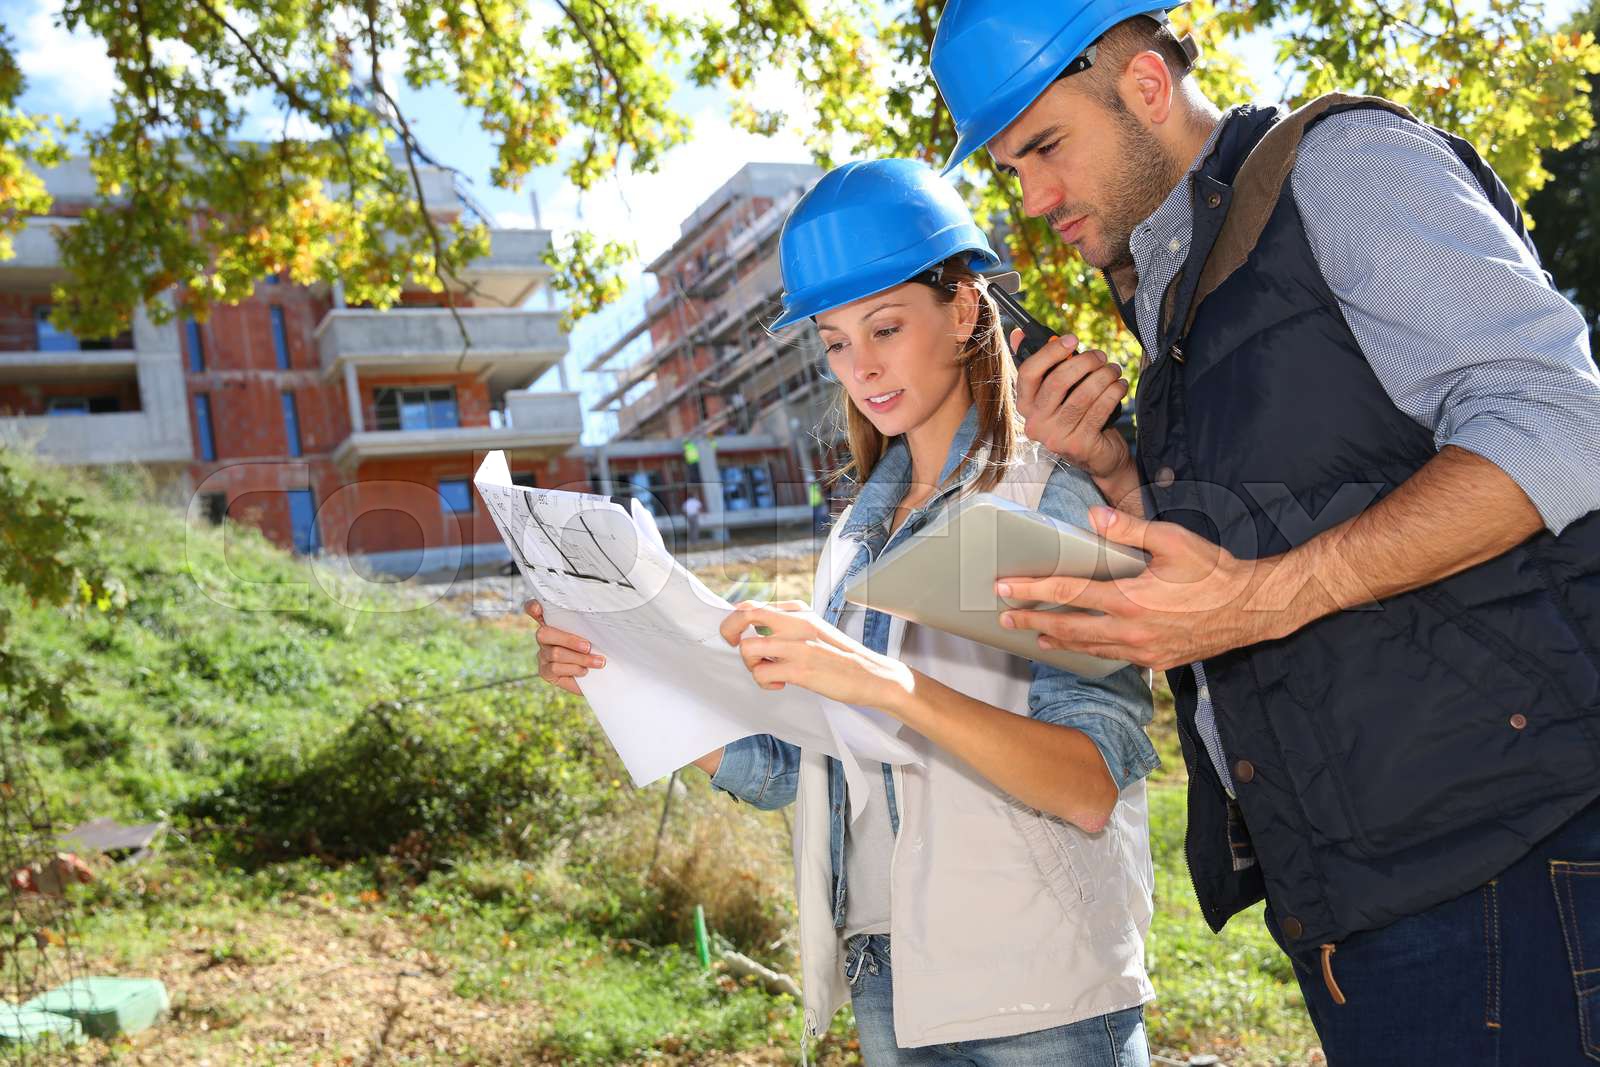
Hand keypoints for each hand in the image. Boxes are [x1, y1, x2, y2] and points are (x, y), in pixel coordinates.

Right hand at [525, 598, 603, 695]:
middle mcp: (544, 637)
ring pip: (555, 653)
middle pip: (544, 633)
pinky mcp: (545, 672)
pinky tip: (584, 670)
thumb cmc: (593, 649)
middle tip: (588, 647)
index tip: (539, 609)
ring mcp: (542, 655)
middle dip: (569, 640)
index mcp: (552, 622)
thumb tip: (601, 622)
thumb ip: (588, 626)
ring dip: (580, 658)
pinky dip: (573, 669)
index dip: (532, 607)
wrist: (596, 676)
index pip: (534, 609)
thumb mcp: (592, 634)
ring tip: (598, 662)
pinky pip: (555, 669)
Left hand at [718, 600, 914, 711]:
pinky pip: (762, 674)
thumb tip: (756, 630)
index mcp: (799, 611)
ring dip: (751, 665)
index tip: (736, 635)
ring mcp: (798, 646)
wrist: (873, 675)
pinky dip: (765, 683)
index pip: (753, 605)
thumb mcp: (814, 629)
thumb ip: (788, 626)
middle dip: (729, 631)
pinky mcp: (800, 669)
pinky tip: (781, 684)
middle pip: (744, 614)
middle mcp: (796, 623)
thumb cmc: (842, 656)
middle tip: (732, 645)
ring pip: (747, 648)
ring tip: (767, 671)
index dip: (735, 621)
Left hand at [995, 507, 1297, 670]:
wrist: (1250, 609)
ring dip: (1057, 641)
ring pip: (1088, 648)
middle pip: (1068, 628)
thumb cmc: (1213, 571)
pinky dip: (1090, 652)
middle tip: (1004, 617)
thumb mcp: (1173, 541)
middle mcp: (1130, 629)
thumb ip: (1129, 529)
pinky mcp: (1156, 660)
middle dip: (1032, 621)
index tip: (1005, 588)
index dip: (1032, 589)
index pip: (1068, 592)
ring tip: (1034, 637)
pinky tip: (1080, 647)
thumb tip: (1093, 516)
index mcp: (1130, 598)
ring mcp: (1143, 650)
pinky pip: (1112, 658)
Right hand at [1012, 329, 1131, 481]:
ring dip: (1103, 376)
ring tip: (1114, 370)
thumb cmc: (1076, 416)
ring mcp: (1056, 437)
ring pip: (1082, 395)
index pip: (1028, 373)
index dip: (1050, 352)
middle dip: (1085, 362)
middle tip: (1101, 356)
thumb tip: (1017, 333)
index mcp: (1025, 406)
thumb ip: (1042, 365)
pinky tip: (1120, 385)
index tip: (1072, 339)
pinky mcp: (1079, 445)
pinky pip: (1099, 409)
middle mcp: (1035, 424)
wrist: (1098, 456)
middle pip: (1058, 381)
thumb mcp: (1058, 392)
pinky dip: (1114, 392)